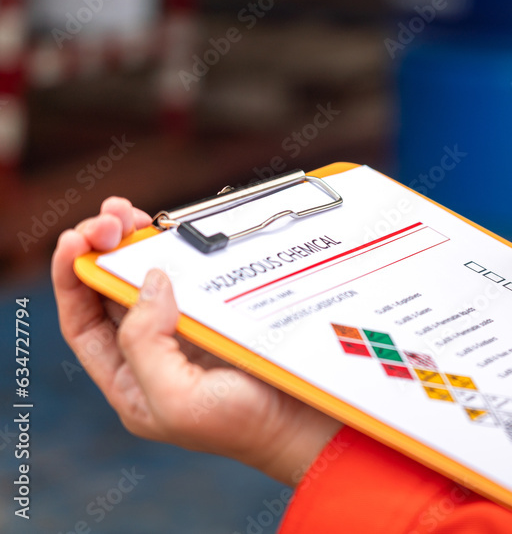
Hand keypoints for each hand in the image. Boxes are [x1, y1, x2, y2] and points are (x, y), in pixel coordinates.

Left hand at [52, 197, 341, 484]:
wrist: (312, 421)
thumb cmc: (247, 425)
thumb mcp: (177, 400)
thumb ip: (145, 346)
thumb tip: (149, 281)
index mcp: (133, 379)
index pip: (84, 322)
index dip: (72, 277)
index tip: (75, 238)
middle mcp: (158, 350)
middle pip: (114, 289)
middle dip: (105, 246)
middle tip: (115, 215)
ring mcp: (195, 327)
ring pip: (153, 274)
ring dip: (139, 240)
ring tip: (135, 213)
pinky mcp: (229, 310)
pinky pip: (198, 272)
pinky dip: (185, 247)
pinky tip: (180, 230)